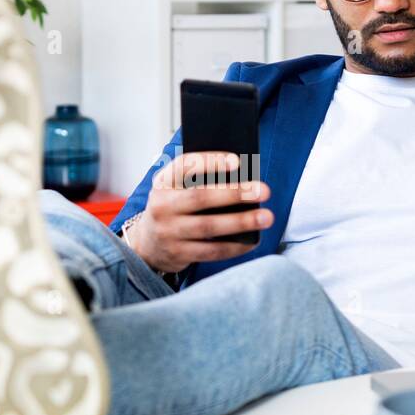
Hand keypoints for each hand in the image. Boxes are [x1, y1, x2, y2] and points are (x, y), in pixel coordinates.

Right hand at [125, 151, 272, 272]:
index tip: (237, 161)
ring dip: (241, 222)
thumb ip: (198, 181)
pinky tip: (253, 241)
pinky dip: (234, 246)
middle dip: (235, 193)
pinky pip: (211, 251)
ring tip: (266, 216)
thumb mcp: (175, 189)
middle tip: (264, 190)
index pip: (184, 165)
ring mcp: (168, 231)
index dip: (210, 162)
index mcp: (163, 182)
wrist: (148, 244)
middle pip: (200, 197)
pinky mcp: (178, 253)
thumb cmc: (174, 208)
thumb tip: (242, 177)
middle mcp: (162, 205)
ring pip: (208, 226)